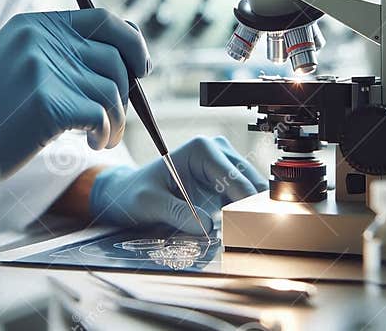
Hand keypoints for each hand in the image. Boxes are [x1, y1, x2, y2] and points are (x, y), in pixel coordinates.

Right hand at [0, 9, 149, 197]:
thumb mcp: (20, 63)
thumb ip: (64, 54)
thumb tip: (127, 60)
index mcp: (35, 26)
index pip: (103, 19)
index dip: (132, 43)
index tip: (140, 68)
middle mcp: (40, 41)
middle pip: (113, 59)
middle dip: (124, 92)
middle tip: (112, 118)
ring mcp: (42, 70)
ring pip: (111, 91)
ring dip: (116, 120)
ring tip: (102, 137)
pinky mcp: (46, 104)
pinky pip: (100, 115)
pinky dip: (105, 133)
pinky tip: (93, 142)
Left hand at [89, 136, 268, 234]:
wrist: (128, 194)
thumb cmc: (136, 192)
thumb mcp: (150, 202)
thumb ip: (177, 212)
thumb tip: (208, 225)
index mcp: (201, 149)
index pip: (234, 176)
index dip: (244, 202)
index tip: (249, 225)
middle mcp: (217, 151)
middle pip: (249, 181)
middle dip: (253, 207)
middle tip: (257, 234)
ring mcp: (223, 164)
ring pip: (251, 189)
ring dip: (251, 211)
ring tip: (251, 235)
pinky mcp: (224, 181)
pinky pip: (243, 197)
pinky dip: (245, 213)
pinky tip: (242, 231)